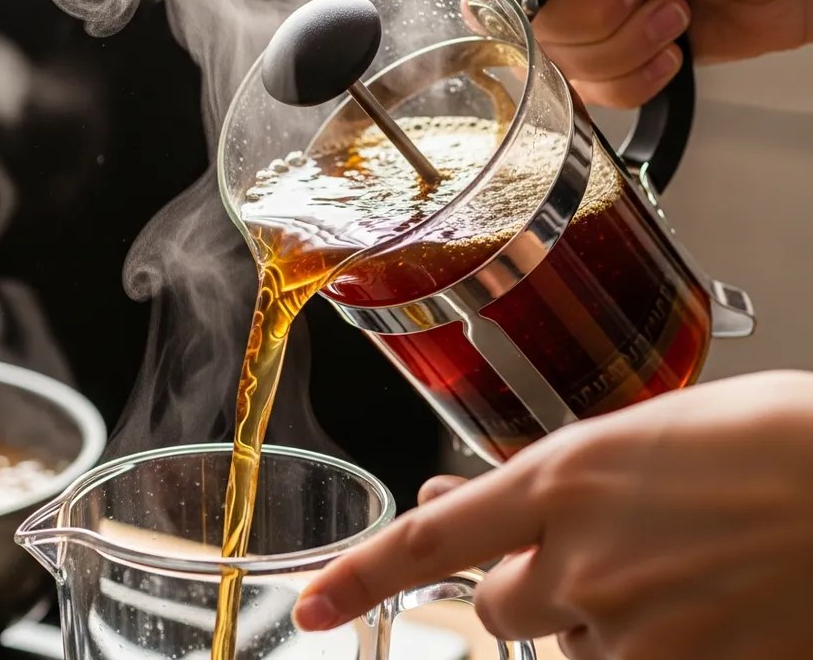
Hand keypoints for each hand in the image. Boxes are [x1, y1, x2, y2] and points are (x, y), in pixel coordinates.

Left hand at [293, 370, 812, 658]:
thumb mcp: (636, 441)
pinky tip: (699, 612)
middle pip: (498, 610)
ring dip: (599, 625)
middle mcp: (583, 562)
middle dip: (530, 592)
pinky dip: (650, 648)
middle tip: (598, 562)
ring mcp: (635, 629)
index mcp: (563, 479)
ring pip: (570, 651)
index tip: (312, 607)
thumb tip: (452, 494)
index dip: (360, 577)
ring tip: (678, 576)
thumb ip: (540, 482)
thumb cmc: (770, 442)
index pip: (430, 540)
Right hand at [453, 0, 812, 106]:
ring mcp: (595, 27)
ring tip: (672, 9)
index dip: (522, 2)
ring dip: (631, 45)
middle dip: (601, 18)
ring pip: (570, 70)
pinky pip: (601, 97)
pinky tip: (671, 46)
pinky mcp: (622, 64)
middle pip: (535, 35)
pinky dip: (643, 76)